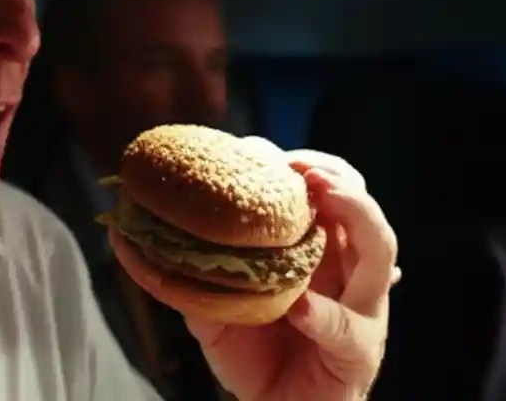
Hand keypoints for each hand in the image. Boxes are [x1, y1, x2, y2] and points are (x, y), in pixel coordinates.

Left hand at [186, 142, 397, 400]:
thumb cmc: (256, 356)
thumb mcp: (213, 309)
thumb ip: (183, 277)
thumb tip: (126, 238)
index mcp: (317, 249)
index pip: (322, 188)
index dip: (296, 162)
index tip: (253, 149)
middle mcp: (346, 268)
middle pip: (359, 201)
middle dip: (331, 173)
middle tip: (293, 165)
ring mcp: (362, 306)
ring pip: (379, 247)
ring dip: (353, 213)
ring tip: (319, 196)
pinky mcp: (359, 351)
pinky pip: (347, 328)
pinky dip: (325, 315)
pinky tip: (300, 308)